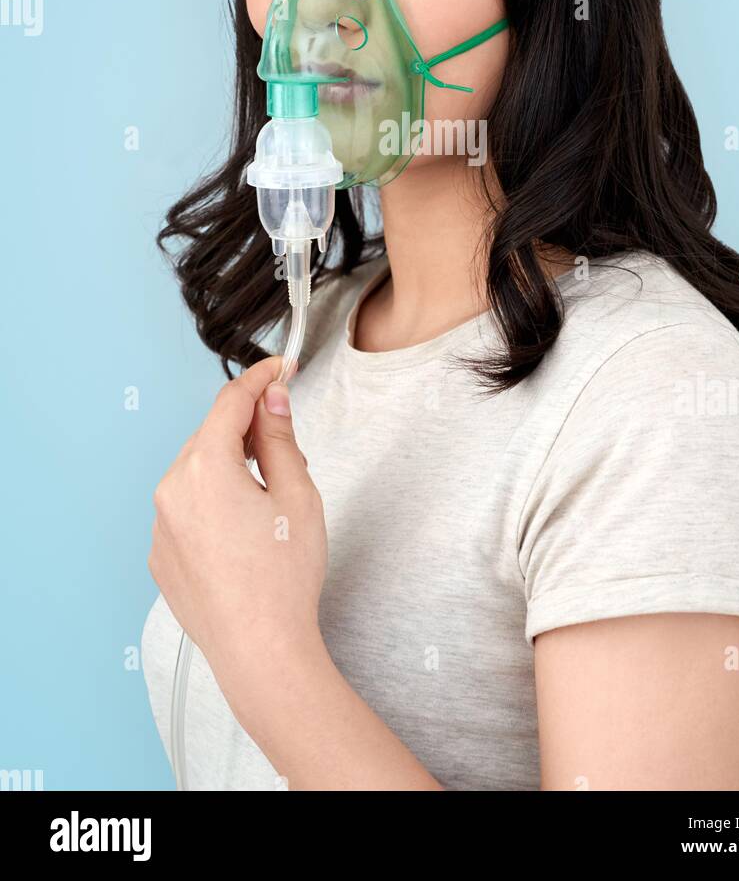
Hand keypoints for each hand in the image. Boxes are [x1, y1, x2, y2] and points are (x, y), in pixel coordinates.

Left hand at [147, 355, 327, 688]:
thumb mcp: (297, 494)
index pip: (231, 401)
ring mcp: (160, 526)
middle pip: (210, 434)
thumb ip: (279, 438)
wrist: (261, 651)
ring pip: (196, 471)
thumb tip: (272, 399)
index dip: (261, 378)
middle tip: (284, 431)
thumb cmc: (284, 578)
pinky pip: (186, 509)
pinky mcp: (160, 555)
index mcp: (205, 468)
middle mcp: (171, 491)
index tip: (282, 368)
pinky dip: (212, 501)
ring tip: (268, 493)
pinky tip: (243, 528)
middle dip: (245, 424)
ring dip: (227, 464)